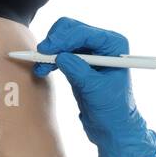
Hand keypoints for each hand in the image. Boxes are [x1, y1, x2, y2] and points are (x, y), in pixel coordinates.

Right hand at [35, 16, 155, 156]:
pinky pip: (59, 52)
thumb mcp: (96, 91)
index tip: (47, 50)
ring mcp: (89, 51)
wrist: (112, 127)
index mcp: (114, 45)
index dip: (64, 39)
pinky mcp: (78, 61)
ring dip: (49, 51)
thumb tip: (60, 57)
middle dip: (54, 41)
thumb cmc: (113, 110)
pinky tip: (42, 69)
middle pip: (71, 29)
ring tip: (40, 67)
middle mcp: (103, 43)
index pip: (85, 32)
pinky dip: (49, 58)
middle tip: (41, 56)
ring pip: (62, 38)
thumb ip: (79, 72)